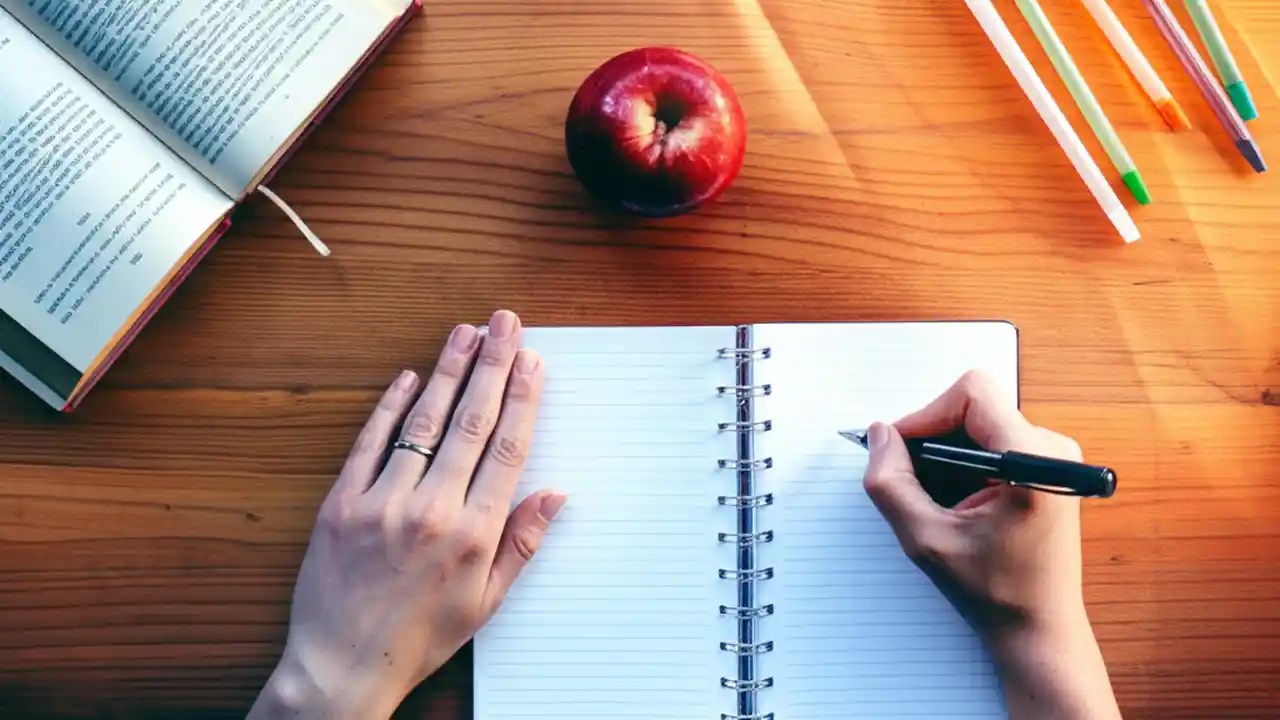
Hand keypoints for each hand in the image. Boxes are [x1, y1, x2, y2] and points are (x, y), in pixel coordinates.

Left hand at [249, 310, 564, 719]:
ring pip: (422, 422)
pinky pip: (369, 443)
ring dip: (446, 371)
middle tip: (504, 323)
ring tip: (464, 333)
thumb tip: (556, 495)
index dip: (522, 398)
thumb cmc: (419, 637)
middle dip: (491, 365)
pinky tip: (408, 377)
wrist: (342, 665)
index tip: (531, 361)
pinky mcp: (341, 503)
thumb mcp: (486, 601)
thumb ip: (521, 542)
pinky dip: (390, 406)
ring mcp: (382, 502)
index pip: (506, 449)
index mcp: (473, 535)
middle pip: (469, 422)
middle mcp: (431, 511)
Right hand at [862, 371, 1119, 719]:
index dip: (926, 415)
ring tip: (938, 499)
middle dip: (933, 438)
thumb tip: (880, 434)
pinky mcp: (1048, 465)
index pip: (972, 395)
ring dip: (947, 453)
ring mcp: (1054, 456)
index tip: (901, 450)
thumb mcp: (925, 539)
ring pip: (980, 421)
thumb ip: (892, 483)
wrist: (1039, 627)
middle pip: (974, 406)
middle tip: (914, 483)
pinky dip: (964, 460)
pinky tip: (958, 500)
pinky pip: (993, 438)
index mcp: (1033, 462)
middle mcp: (1052, 448)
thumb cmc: (994, 592)